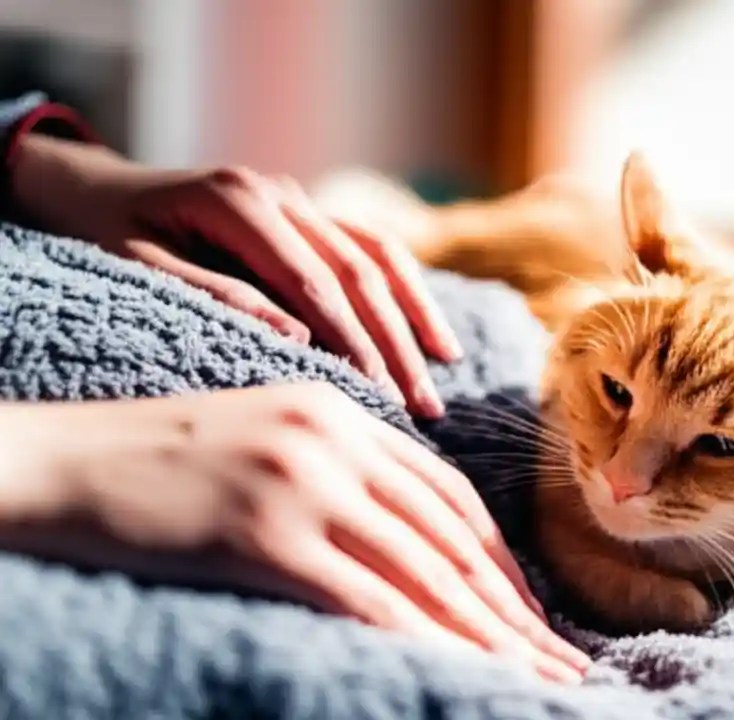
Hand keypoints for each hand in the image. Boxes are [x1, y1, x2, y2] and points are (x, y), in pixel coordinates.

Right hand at [0, 384, 588, 682]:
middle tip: (561, 656)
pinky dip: (423, 639)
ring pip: (424, 571)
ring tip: (534, 675)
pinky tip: (459, 669)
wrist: (62, 463)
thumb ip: (336, 471)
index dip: (499, 559)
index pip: (448, 495)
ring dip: (488, 633)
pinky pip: (366, 597)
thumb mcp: (263, 445)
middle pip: (451, 536)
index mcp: (341, 417)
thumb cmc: (157, 463)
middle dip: (514, 607)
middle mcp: (335, 443)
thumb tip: (401, 532)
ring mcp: (303, 486)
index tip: (532, 610)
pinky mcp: (266, 536)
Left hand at [9, 135, 456, 416]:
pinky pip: (374, 251)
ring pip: (381, 256)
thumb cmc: (105, 233)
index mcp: (238, 199)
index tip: (384, 397)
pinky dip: (408, 293)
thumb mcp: (140, 267)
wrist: (93, 187)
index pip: (315, 280)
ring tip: (444, 374)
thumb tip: (298, 340)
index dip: (354, 340)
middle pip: (360, 271)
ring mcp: (301, 199)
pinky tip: (434, 336)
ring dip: (416, 316)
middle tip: (425, 406)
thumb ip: (217, 296)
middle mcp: (281, 191)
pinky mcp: (311, 215)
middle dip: (397, 342)